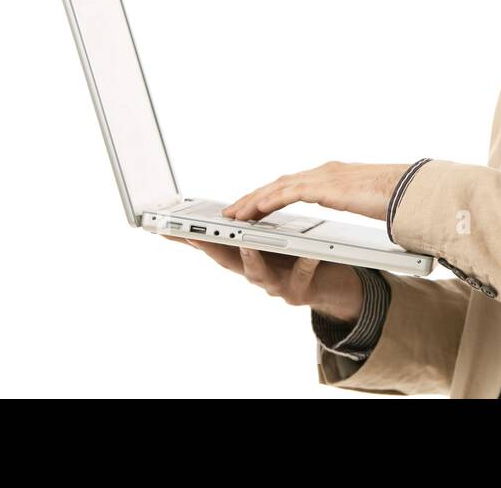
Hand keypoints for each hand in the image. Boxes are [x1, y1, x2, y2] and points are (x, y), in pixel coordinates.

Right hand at [161, 236, 363, 322]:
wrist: (334, 285)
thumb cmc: (301, 257)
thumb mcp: (274, 242)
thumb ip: (255, 230)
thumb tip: (233, 209)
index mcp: (248, 258)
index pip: (214, 246)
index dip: (188, 238)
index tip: (166, 228)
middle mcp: (257, 275)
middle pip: (226, 262)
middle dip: (208, 248)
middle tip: (194, 235)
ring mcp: (276, 286)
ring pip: (258, 274)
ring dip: (250, 258)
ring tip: (248, 243)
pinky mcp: (300, 292)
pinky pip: (302, 275)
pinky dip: (305, 263)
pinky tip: (310, 253)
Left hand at [220, 161, 411, 222]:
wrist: (410, 188)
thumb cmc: (395, 195)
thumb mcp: (366, 200)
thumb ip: (353, 201)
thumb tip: (356, 207)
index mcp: (332, 175)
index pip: (292, 183)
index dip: (269, 194)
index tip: (252, 205)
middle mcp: (323, 171)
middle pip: (278, 183)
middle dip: (253, 198)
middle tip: (232, 211)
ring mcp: (323, 177)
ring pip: (277, 188)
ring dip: (252, 202)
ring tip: (234, 216)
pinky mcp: (325, 187)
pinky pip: (288, 194)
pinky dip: (268, 202)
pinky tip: (254, 212)